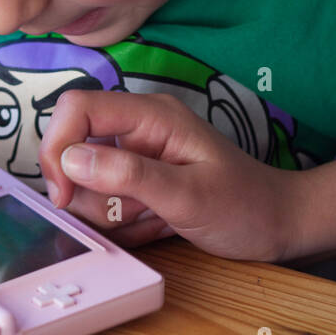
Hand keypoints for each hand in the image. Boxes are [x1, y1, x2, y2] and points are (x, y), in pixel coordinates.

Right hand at [38, 90, 295, 260]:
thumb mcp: (189, 195)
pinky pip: (105, 203)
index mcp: (150, 115)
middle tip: (132, 214)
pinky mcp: (137, 181)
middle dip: (90, 195)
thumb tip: (72, 161)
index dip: (57, 148)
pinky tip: (155, 226)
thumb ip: (130, 175)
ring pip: (85, 185)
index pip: (76, 108)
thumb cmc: (245, 206)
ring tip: (153, 221)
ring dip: (109, 215)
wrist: (278, 225)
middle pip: (73, 152)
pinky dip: (121, 224)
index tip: (65, 196)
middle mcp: (137, 129)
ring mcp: (136, 155)